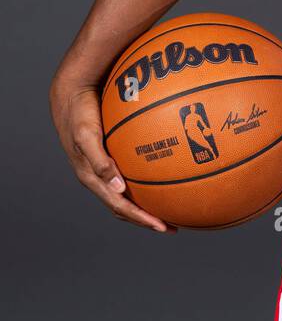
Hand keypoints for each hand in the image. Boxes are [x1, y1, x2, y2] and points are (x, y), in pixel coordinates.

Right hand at [49, 74, 175, 232]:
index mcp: (92, 178)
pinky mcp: (109, 154)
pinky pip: (129, 172)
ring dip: (146, 204)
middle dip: (146, 219)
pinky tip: (163, 172)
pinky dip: (144, 180)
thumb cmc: (80, 113)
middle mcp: (99, 177)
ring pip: (126, 193)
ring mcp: (104, 167)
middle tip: (171, 227)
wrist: (71, 93)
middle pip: (124, 207)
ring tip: (169, 208)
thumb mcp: (87, 137)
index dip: (140, 219)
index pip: (119, 207)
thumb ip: (100, 162)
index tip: (162, 227)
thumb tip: (118, 189)